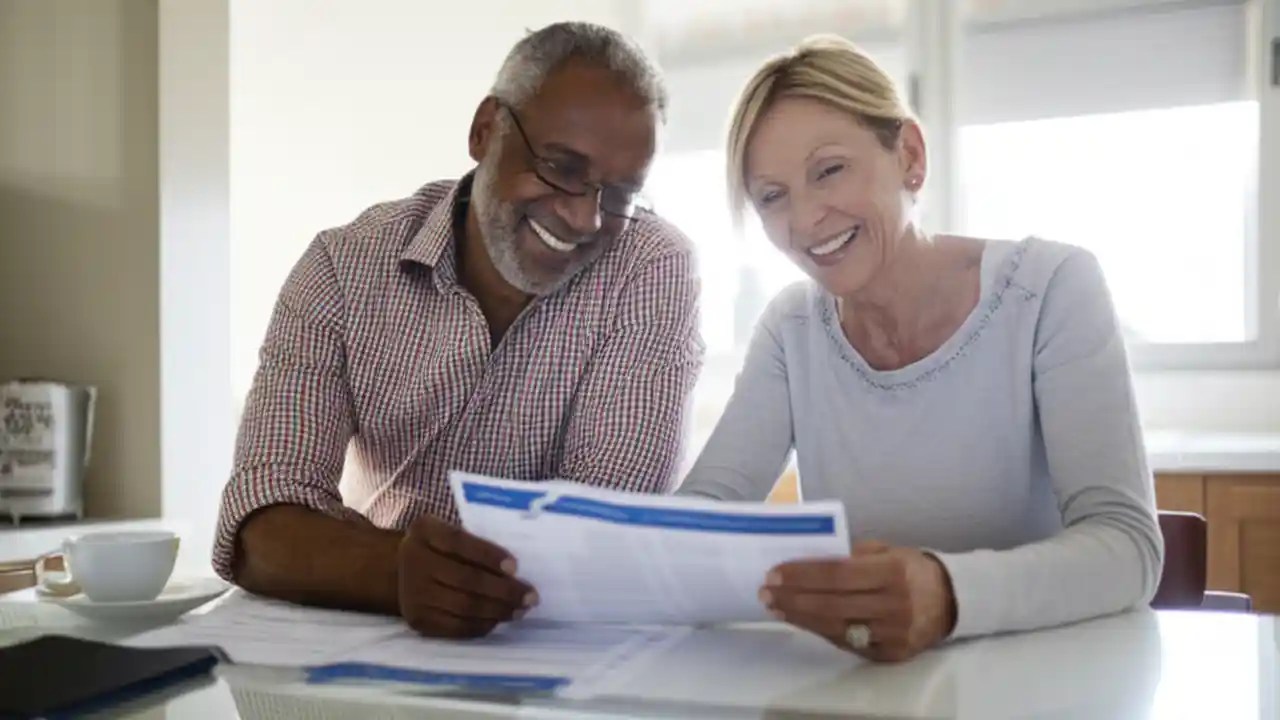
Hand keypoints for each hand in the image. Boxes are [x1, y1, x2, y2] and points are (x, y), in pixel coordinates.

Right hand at [398, 514, 537, 637]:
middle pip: (466, 578)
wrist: (400, 571)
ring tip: (520, 610)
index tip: (515, 567)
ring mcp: (413, 593)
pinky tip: (498, 619)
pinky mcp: (417, 620)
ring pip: (464, 606)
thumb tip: (514, 570)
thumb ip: (475, 543)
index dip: (488, 555)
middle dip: (504, 590)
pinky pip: (456, 626)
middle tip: (531, 597)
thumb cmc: (440, 549)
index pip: (459, 542)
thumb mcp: (449, 533)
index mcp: (425, 530)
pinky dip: (482, 624)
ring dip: (498, 610)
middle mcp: (414, 560)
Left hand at [759, 540, 956, 661]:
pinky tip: (802, 619)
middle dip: (793, 598)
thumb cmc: (910, 569)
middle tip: (766, 592)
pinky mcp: (891, 655)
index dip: (803, 575)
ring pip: (836, 628)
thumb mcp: (886, 550)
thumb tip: (806, 559)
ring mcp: (893, 634)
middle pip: (832, 604)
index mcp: (893, 572)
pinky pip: (847, 643)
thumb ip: (850, 555)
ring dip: (800, 617)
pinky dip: (820, 630)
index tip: (774, 573)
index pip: (838, 574)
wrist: (951, 601)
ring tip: (776, 607)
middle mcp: (894, 605)